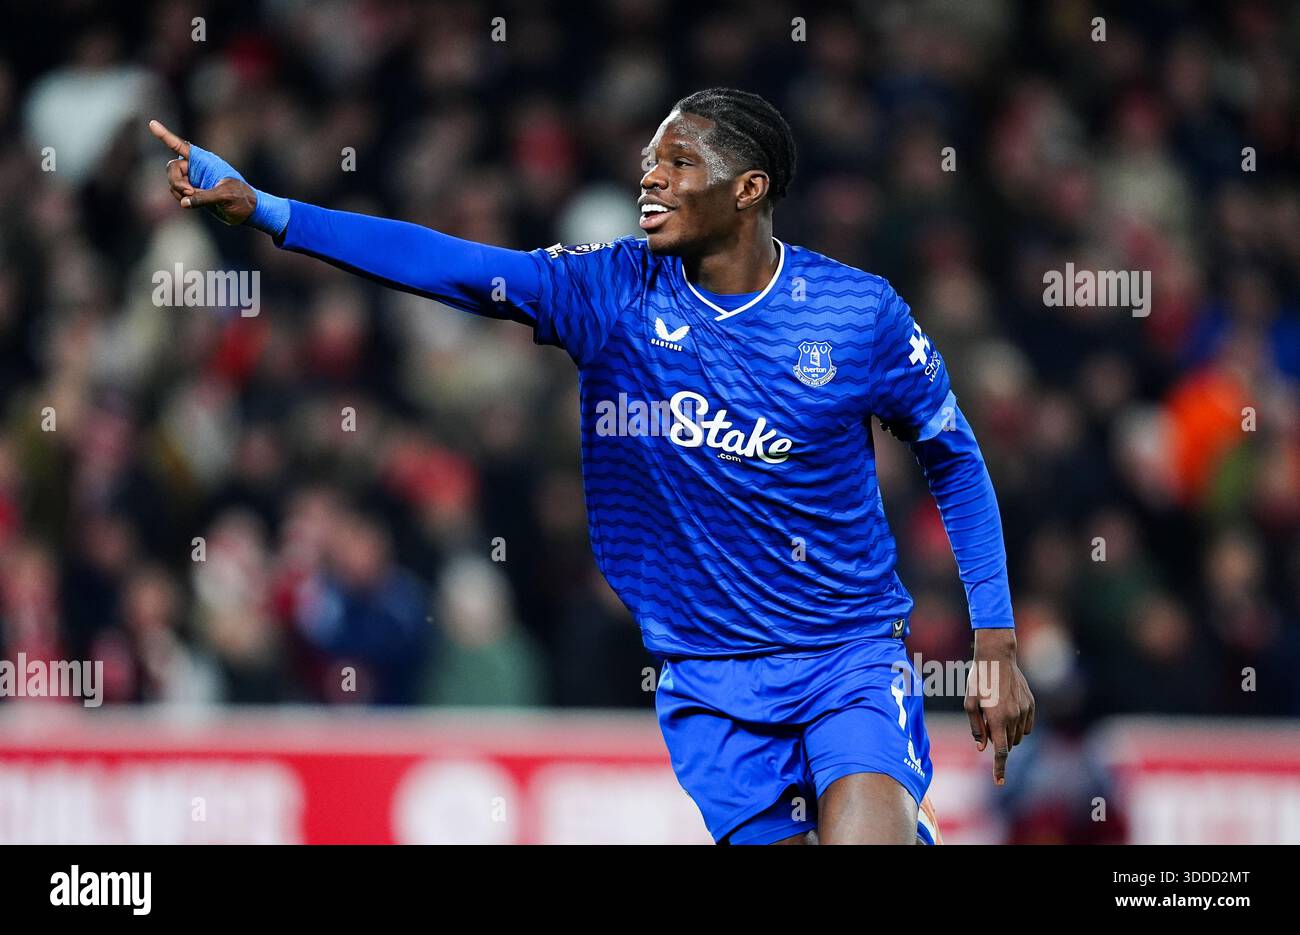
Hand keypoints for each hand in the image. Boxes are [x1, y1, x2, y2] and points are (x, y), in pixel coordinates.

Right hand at [149, 119, 257, 225]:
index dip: (165, 135)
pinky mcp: (194, 192)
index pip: (181, 146)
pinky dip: (182, 199)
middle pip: (172, 169)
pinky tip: (193, 203)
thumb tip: (184, 202)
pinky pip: (178, 194)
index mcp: (204, 161)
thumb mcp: (225, 196)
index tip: (151, 123)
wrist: (248, 212)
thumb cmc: (242, 198)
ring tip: (197, 198)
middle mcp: (197, 168)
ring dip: (180, 192)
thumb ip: (204, 198)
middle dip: (176, 181)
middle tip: (189, 192)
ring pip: (173, 183)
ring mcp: (194, 180)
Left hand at [963, 628, 1034, 785]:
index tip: (999, 782)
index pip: (1001, 751)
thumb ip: (976, 728)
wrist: (997, 657)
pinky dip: (1018, 724)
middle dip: (999, 741)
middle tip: (987, 722)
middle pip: (1009, 743)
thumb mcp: (969, 703)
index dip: (999, 768)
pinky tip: (1008, 708)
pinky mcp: (1031, 704)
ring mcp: (1025, 710)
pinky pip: (1027, 725)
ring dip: (1008, 733)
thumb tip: (982, 748)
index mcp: (998, 719)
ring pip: (1019, 735)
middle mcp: (1014, 717)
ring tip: (996, 711)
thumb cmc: (978, 680)